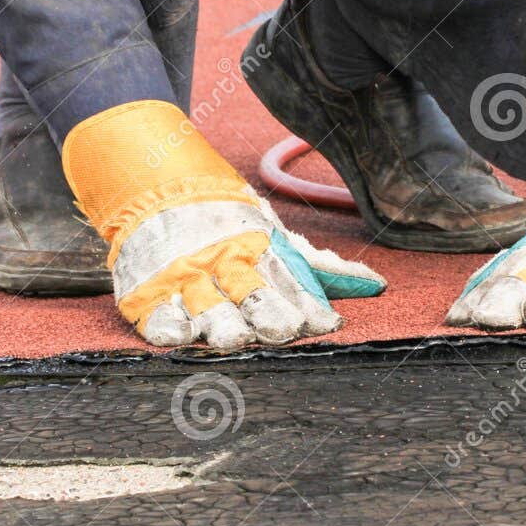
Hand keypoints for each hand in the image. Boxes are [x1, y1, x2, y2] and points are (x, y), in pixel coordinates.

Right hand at [112, 186, 384, 348]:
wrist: (154, 187)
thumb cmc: (227, 225)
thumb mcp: (274, 237)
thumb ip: (320, 267)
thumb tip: (377, 285)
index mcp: (259, 250)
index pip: (291, 282)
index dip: (309, 305)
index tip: (328, 323)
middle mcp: (224, 264)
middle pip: (252, 294)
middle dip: (269, 312)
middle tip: (284, 329)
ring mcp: (184, 278)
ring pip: (207, 306)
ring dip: (222, 323)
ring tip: (236, 338)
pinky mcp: (147, 292)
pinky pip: (157, 314)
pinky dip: (169, 325)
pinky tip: (183, 335)